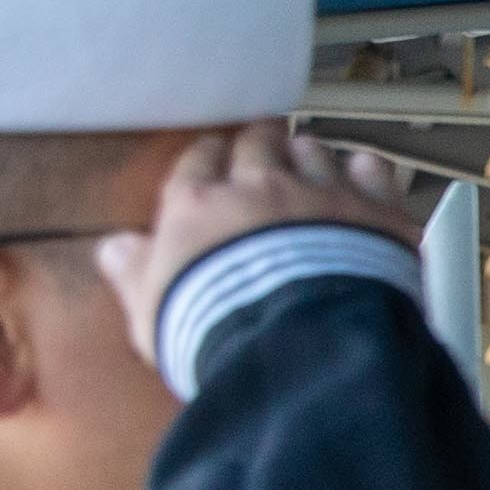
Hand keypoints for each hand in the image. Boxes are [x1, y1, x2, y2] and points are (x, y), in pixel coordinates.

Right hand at [98, 123, 426, 380]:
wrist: (296, 345)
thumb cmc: (214, 333)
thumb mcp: (154, 312)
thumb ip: (134, 273)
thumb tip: (114, 248)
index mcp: (199, 205)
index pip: (198, 163)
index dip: (207, 159)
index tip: (214, 158)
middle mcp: (260, 187)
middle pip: (258, 144)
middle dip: (260, 144)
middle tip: (265, 149)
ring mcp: (321, 194)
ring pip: (313, 151)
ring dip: (309, 156)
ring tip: (311, 162)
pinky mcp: (375, 214)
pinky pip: (372, 171)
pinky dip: (366, 170)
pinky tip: (364, 174)